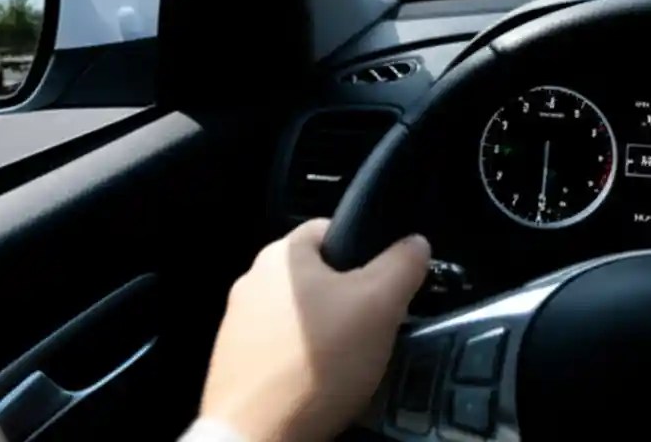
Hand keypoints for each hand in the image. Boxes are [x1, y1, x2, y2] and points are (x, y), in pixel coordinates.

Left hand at [198, 218, 430, 441]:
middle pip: (317, 276)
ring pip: (300, 314)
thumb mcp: (380, 303)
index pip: (330, 229)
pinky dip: (303, 360)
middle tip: (374, 325)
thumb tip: (415, 243)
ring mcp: (237, 324)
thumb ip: (403, 264)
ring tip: (349, 360)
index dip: (366, 250)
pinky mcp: (234, 362)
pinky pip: (281, 349)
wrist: (259, 434)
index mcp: (281, 253)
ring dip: (325, 331)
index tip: (386, 283)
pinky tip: (320, 383)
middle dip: (348, 298)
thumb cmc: (319, 360)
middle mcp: (251, 280)